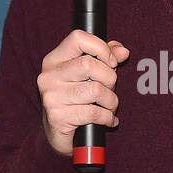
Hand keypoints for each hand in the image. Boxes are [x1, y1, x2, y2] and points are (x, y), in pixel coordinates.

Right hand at [37, 30, 129, 155]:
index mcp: (54, 60)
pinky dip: (107, 117)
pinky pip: (94, 113)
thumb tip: (122, 52)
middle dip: (110, 79)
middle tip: (110, 90)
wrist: (57, 134)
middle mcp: (49, 75)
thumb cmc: (75, 100)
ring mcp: (51, 96)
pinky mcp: (58, 116)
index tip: (111, 63)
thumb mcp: (88, 75)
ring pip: (96, 90)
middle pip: (89, 65)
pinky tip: (107, 120)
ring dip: (111, 101)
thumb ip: (104, 58)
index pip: (78, 38)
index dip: (101, 48)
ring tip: (109, 107)